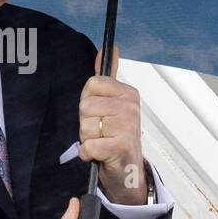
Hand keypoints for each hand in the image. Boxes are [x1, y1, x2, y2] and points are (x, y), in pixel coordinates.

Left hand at [80, 45, 147, 204]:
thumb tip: (108, 48)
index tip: (99, 113)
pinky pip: (88, 145)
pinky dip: (89, 153)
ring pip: (85, 126)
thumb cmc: (116, 135)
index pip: (91, 85)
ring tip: (102, 142)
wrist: (128, 170)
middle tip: (101, 132)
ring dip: (87, 139)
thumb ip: (107, 76)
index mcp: (128, 93)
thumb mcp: (112, 103)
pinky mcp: (122, 147)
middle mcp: (131, 107)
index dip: (88, 102)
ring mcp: (128, 127)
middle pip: (85, 105)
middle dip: (86, 122)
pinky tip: (100, 155)